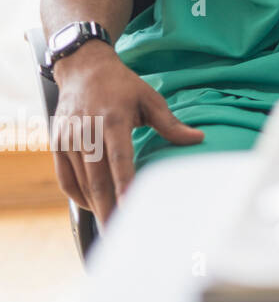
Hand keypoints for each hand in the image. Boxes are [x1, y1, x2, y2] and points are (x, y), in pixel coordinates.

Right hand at [50, 42, 203, 224]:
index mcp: (114, 119)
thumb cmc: (122, 85)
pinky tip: (94, 206)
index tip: (130, 207)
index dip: (125, 184)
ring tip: (110, 227)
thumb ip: (171, 124)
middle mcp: (88, 131)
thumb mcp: (150, 99)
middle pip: (98, 178)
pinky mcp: (57, 143)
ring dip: (95, 206)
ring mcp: (69, 138)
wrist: (83, 68)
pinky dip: (78, 195)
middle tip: (119, 234)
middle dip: (108, 208)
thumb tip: (199, 138)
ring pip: (81, 181)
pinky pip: (65, 177)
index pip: (120, 159)